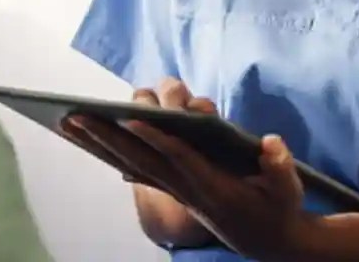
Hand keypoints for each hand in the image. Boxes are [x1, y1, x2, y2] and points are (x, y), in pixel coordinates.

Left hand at [61, 80, 310, 260]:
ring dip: (101, 144)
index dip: (157, 139)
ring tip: (70, 122)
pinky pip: (136, 169)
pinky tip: (91, 141)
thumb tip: (270, 143)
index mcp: (214, 185)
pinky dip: (112, 153)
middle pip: (142, 159)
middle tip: (77, 116)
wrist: (268, 241)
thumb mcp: (288, 190)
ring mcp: (177, 190)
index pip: (180, 158)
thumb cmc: (278, 208)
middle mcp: (188, 188)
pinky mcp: (174, 189)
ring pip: (132, 163)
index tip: (133, 118)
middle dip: (109, 137)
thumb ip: (278, 167)